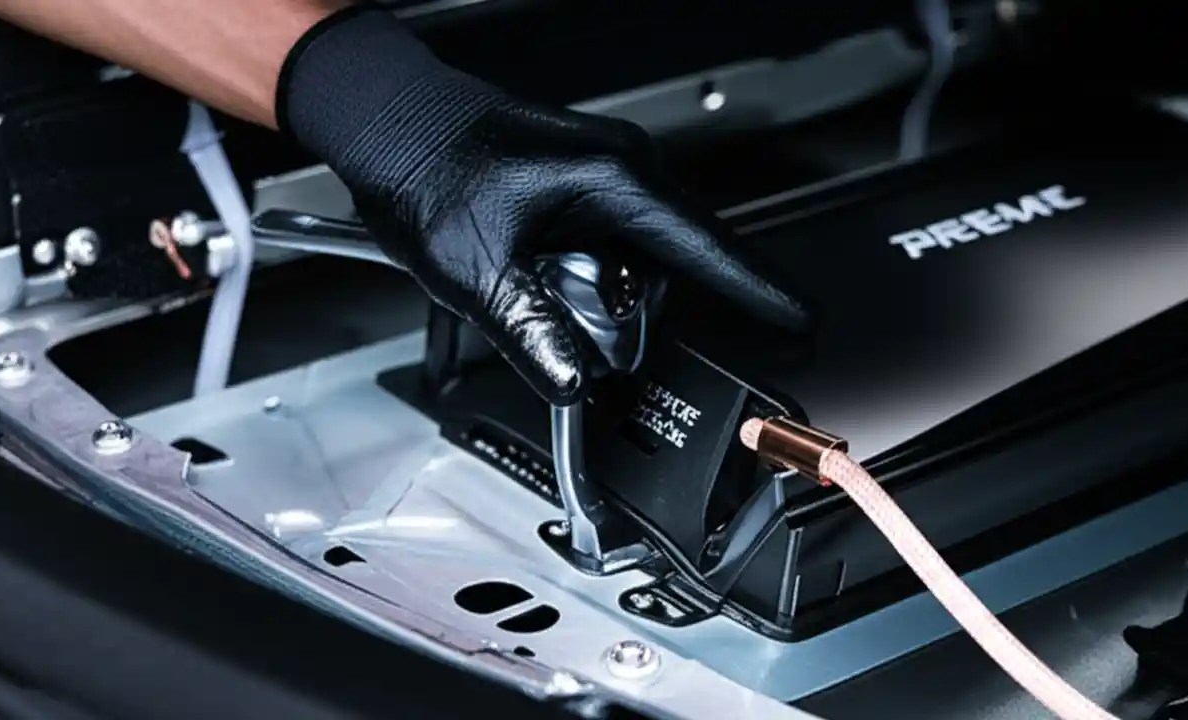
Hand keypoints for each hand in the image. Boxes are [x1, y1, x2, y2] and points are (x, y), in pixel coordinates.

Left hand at [279, 7, 807, 404]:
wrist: (387, 122)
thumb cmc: (426, 166)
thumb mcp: (477, 269)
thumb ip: (534, 332)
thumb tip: (575, 381)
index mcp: (613, 182)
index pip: (711, 249)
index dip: (760, 294)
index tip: (801, 324)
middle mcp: (621, 173)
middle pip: (672, 268)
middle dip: (632, 315)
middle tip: (578, 337)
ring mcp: (603, 177)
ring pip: (637, 264)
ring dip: (600, 299)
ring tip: (530, 295)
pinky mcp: (582, 189)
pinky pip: (609, 249)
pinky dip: (584, 280)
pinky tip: (534, 282)